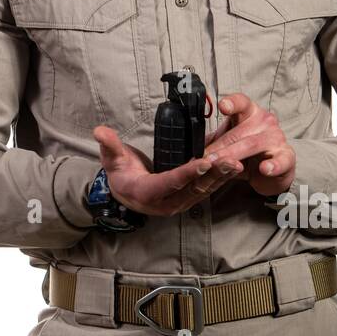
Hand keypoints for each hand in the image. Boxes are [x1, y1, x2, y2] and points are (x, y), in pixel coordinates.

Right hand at [92, 125, 243, 215]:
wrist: (123, 192)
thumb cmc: (119, 173)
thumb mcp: (111, 159)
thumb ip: (109, 145)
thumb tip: (99, 131)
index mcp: (146, 192)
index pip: (170, 182)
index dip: (188, 173)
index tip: (205, 162)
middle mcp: (164, 203)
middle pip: (192, 189)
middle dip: (213, 175)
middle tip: (231, 160)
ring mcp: (176, 204)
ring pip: (202, 191)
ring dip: (220, 178)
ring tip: (237, 164)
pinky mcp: (185, 201)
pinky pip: (204, 191)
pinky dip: (218, 181)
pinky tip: (232, 170)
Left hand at [203, 93, 296, 197]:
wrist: (271, 170)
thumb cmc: (248, 151)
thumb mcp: (229, 141)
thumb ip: (213, 141)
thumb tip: (188, 146)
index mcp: (249, 112)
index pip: (241, 103)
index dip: (232, 103)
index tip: (222, 107)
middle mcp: (265, 121)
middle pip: (240, 131)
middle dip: (220, 146)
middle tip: (204, 158)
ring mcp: (276, 138)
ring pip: (253, 145)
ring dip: (235, 156)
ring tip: (221, 164)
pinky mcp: (287, 156)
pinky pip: (280, 160)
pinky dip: (273, 165)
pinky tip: (265, 169)